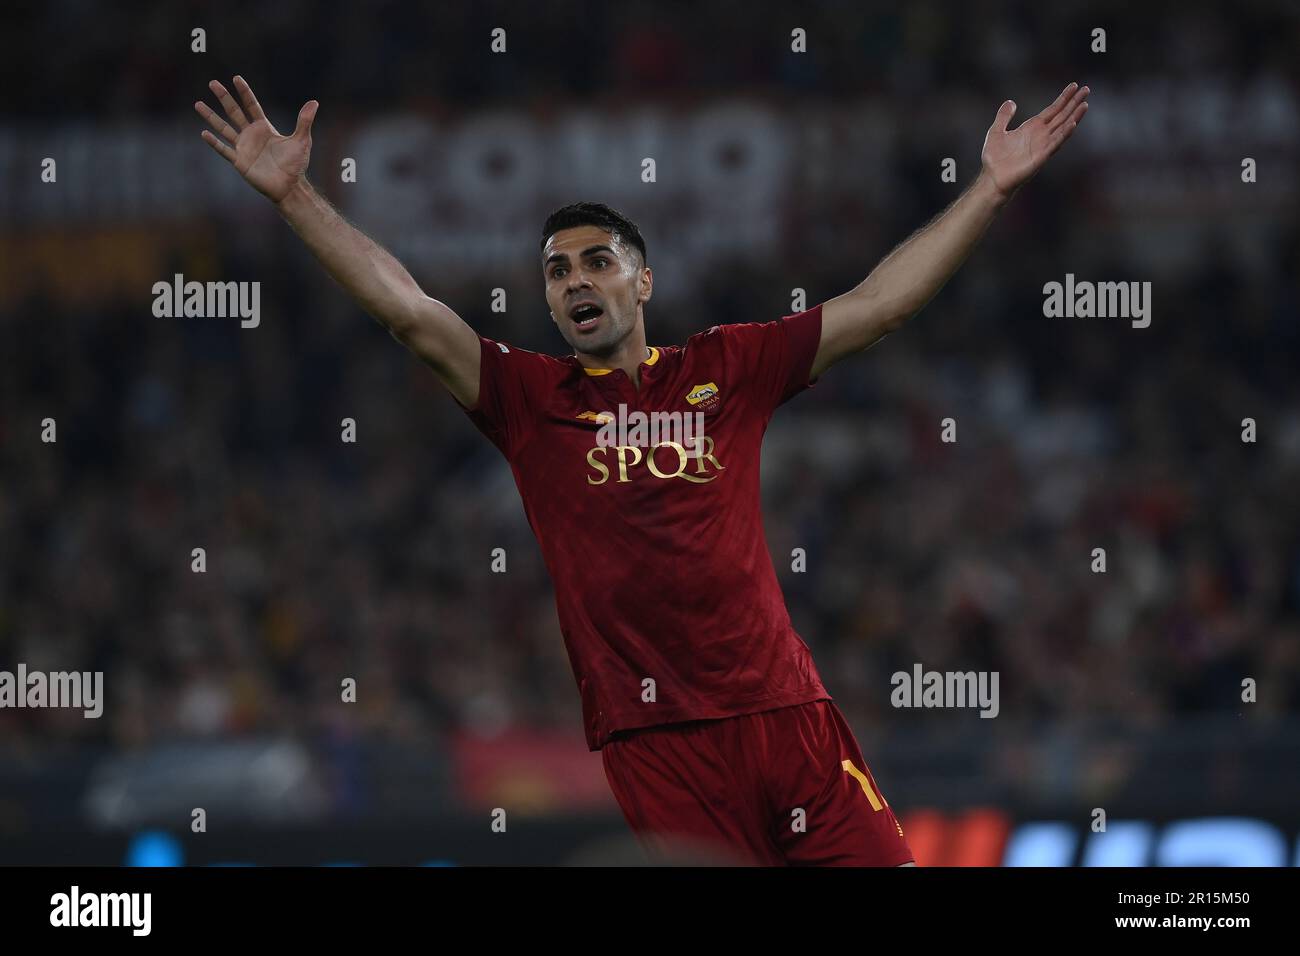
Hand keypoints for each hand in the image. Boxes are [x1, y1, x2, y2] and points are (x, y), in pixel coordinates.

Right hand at [195, 76, 317, 202]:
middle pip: (234, 112)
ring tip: (198, 104)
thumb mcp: (301, 140)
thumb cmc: (296, 164)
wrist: (289, 186)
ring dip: (211, 116)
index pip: (252, 106)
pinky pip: (224, 150)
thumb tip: (314, 102)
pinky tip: (204, 133)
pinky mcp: (239, 161)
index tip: (236, 78)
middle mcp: (251, 135)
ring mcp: (243, 147)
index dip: (244, 93)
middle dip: (224, 97)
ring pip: (224, 128)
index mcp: (264, 127)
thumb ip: (304, 121)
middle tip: (212, 83)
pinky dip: (214, 142)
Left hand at [980, 82, 1088, 201]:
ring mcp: (1042, 146)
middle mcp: (1041, 135)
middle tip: (1087, 89)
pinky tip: (1072, 123)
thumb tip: (1011, 102)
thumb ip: (1004, 116)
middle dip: (1074, 103)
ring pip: (1063, 128)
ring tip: (1085, 104)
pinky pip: (1055, 143)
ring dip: (1074, 116)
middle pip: (1062, 115)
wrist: (992, 178)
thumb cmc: (994, 159)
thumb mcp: (996, 131)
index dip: (1063, 98)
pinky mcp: (1041, 157)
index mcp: (1032, 128)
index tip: (1074, 86)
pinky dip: (1064, 133)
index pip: (1052, 110)